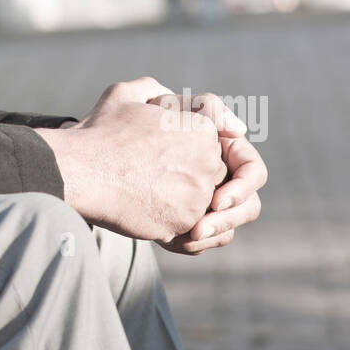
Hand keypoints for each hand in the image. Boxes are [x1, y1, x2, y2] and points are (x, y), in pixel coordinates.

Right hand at [33, 76, 226, 242]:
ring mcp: (197, 196)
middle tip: (149, 168)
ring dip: (178, 196)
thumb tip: (168, 97)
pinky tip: (142, 204)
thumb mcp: (126, 94)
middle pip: (209, 171)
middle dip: (184, 171)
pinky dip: (168, 218)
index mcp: (201, 129)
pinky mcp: (184, 224)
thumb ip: (155, 89)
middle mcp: (207, 162)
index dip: (179, 144)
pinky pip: (187, 224)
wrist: (79, 172)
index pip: (207, 141)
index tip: (156, 150)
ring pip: (199, 200)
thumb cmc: (100, 132)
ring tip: (145, 186)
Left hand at [146, 90, 266, 254]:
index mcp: (224, 148)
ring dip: (210, 235)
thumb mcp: (163, 106)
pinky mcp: (188, 223)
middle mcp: (222, 177)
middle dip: (226, 220)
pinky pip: (203, 242)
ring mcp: (206, 203)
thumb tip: (239, 129)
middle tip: (197, 230)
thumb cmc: (132, 125)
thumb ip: (205, 107)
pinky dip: (190, 244)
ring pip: (227, 228)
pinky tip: (165, 240)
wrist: (98, 158)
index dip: (242, 187)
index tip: (215, 201)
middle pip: (247, 206)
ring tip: (181, 237)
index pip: (252, 170)